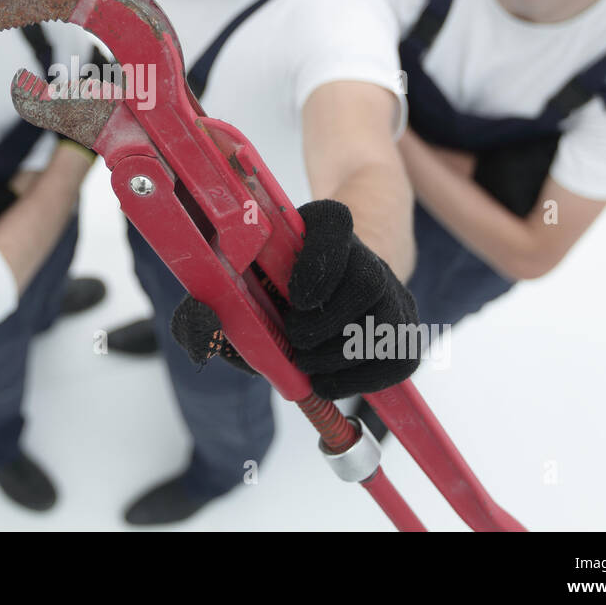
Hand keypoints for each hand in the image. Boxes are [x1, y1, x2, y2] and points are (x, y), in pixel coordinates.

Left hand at [170, 199, 420, 398]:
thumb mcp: (248, 274)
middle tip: (295, 341)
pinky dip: (359, 380)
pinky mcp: (405, 327)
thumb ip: (219, 296)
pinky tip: (328, 381)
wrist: (337, 272)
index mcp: (325, 223)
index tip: (295, 298)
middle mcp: (367, 251)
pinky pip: (399, 359)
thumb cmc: (280, 280)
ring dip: (338, 356)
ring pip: (385, 325)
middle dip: (323, 325)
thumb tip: (199, 321)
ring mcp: (393, 289)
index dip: (318, 260)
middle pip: (365, 282)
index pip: (333, 223)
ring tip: (307, 362)